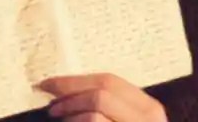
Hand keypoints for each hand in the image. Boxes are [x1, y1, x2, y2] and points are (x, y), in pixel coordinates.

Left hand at [40, 73, 166, 120]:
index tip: (48, 84)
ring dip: (70, 111)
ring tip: (57, 118)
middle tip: (49, 105)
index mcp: (149, 109)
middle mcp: (148, 119)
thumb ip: (109, 109)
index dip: (75, 80)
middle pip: (102, 91)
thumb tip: (66, 90)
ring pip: (96, 110)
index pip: (109, 81)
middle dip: (69, 93)